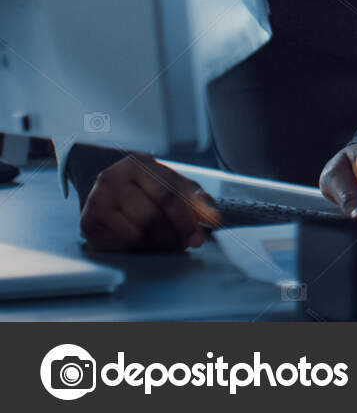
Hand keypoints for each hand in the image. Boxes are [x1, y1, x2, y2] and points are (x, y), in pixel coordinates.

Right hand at [80, 155, 220, 251]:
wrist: (110, 185)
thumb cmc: (147, 185)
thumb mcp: (174, 183)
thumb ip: (195, 198)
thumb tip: (212, 217)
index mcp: (138, 164)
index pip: (167, 195)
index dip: (185, 220)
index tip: (198, 237)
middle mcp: (112, 179)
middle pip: (150, 217)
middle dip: (173, 235)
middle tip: (184, 244)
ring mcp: (96, 201)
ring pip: (134, 234)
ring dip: (158, 245)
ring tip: (169, 244)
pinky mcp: (87, 223)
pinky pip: (119, 244)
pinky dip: (138, 249)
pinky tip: (148, 244)